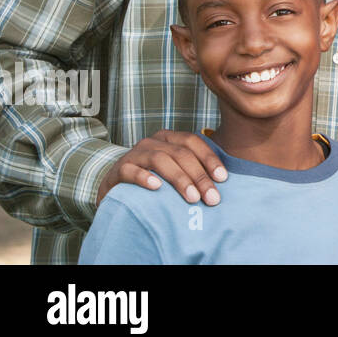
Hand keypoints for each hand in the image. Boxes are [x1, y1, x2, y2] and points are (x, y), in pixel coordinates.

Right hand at [97, 130, 227, 206]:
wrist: (115, 188)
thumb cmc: (152, 180)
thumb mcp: (174, 172)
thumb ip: (193, 171)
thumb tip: (221, 183)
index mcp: (169, 139)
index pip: (193, 142)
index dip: (209, 158)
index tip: (222, 178)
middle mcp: (153, 142)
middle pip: (181, 153)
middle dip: (199, 176)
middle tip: (211, 197)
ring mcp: (134, 154)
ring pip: (160, 159)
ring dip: (179, 179)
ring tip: (192, 198)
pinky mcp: (118, 170)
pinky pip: (131, 170)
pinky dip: (144, 177)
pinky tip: (157, 187)